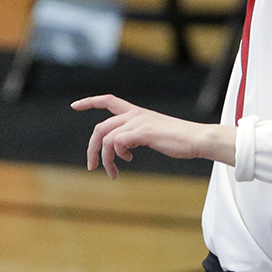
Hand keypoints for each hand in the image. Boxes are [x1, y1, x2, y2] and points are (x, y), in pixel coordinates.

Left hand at [72, 94, 236, 178]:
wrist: (197, 139)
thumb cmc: (180, 140)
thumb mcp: (154, 133)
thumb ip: (137, 135)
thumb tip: (124, 147)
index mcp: (137, 112)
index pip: (108, 100)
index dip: (90, 101)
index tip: (74, 106)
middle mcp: (135, 114)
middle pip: (100, 127)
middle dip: (91, 148)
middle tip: (92, 166)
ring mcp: (138, 122)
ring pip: (107, 138)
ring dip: (106, 159)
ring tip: (112, 172)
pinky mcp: (142, 132)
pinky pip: (117, 143)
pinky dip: (118, 155)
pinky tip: (129, 160)